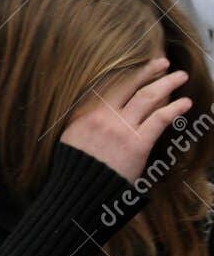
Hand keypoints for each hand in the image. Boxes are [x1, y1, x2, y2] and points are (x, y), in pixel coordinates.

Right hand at [61, 58, 191, 182]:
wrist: (81, 192)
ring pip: (147, 96)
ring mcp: (121, 128)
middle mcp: (102, 116)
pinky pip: (160, 119)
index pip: (109, 86)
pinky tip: (185, 102)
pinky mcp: (137, 142)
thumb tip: (96, 111)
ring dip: (166, 83)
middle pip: (128, 85)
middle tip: (162, 62)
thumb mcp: (70, 140)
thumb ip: (83, 122)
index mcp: (84, 114)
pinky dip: (174, 108)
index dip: (126, 75)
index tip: (138, 68)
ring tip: (179, 75)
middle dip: (148, 71)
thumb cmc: (77, 170)